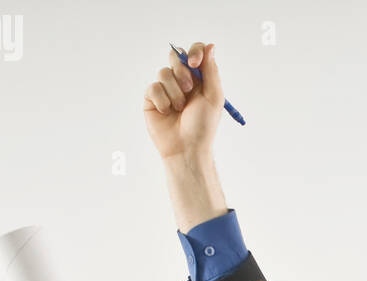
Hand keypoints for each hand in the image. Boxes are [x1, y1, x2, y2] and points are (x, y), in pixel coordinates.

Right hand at [143, 41, 222, 161]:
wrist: (186, 148)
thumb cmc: (203, 127)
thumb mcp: (214, 98)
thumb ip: (211, 71)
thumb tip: (210, 45)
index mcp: (199, 80)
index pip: (194, 53)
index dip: (194, 52)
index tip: (195, 62)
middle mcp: (182, 82)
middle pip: (176, 57)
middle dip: (182, 73)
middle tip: (189, 90)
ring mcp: (166, 89)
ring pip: (164, 73)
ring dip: (174, 92)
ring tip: (179, 109)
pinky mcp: (152, 98)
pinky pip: (153, 87)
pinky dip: (162, 100)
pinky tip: (167, 112)